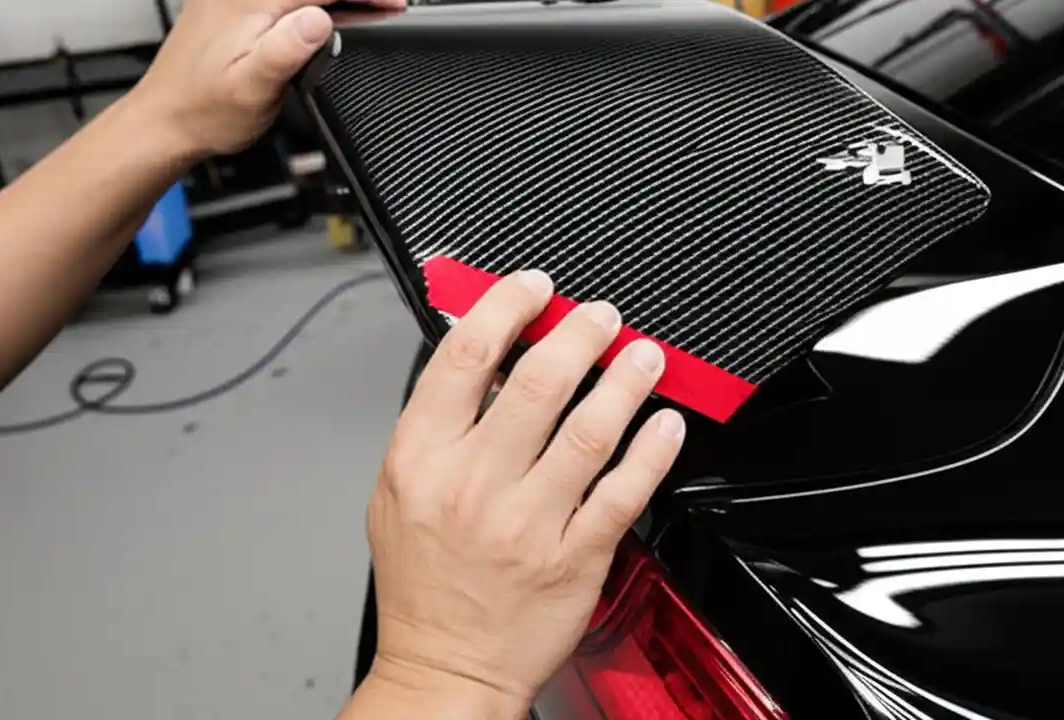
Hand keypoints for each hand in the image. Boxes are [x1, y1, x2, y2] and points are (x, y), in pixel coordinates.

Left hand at [130, 0, 405, 158]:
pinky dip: (316, 2)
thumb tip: (321, 18)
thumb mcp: (253, 87)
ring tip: (375, 6)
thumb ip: (287, 49)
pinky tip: (334, 13)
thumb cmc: (205, 112)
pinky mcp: (233, 7)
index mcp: (250, 1)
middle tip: (392, 4)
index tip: (394, 2)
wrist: (165, 122)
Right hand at [359, 271, 686, 716]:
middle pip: (537, 383)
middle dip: (580, 333)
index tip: (533, 288)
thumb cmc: (424, 581)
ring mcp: (527, 523)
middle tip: (602, 316)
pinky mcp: (574, 557)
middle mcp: (473, 485)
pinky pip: (624, 492)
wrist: (446, 665)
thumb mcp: (398, 491)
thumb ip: (437, 426)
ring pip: (589, 430)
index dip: (505, 308)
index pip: (463, 359)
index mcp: (421, 460)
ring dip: (626, 381)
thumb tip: (487, 363)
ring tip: (644, 355)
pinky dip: (652, 450)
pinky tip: (665, 423)